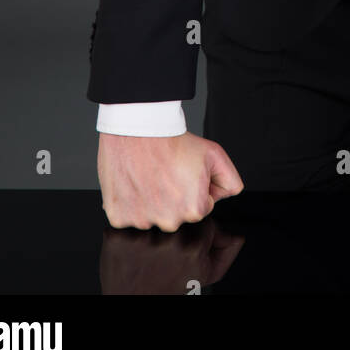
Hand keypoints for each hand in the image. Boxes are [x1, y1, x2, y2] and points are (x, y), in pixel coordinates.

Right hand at [98, 131, 242, 231]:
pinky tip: (134, 182)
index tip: (183, 174)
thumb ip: (230, 180)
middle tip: (166, 173)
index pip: (200, 208)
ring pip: (152, 216)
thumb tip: (226, 195)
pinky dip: (129, 203)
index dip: (194, 189)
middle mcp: (168, 221)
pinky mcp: (119, 217)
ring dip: (151, 202)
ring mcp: (141, 221)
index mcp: (193, 210)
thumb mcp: (214, 153)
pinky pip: (128, 216)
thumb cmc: (171, 140)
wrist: (138, 127)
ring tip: (149, 175)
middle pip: (176, 216)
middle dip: (173, 198)